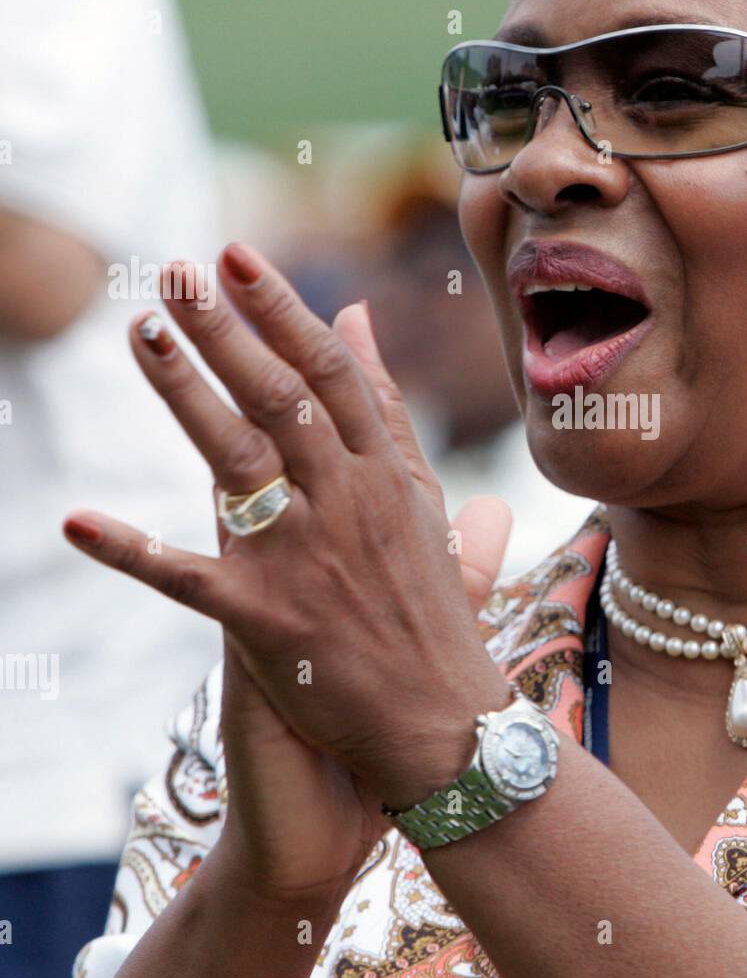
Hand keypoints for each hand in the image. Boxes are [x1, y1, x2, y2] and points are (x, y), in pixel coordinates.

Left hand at [64, 244, 513, 901]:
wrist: (441, 719)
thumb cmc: (433, 606)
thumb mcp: (421, 497)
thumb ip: (385, 406)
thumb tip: (359, 317)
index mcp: (388, 473)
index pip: (331, 373)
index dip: (281, 310)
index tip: (237, 258)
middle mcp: (348, 503)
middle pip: (280, 398)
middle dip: (225, 330)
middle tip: (174, 271)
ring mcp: (304, 559)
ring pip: (236, 459)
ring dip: (183, 392)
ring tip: (139, 331)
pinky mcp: (262, 619)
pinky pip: (185, 578)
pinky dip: (130, 550)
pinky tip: (75, 519)